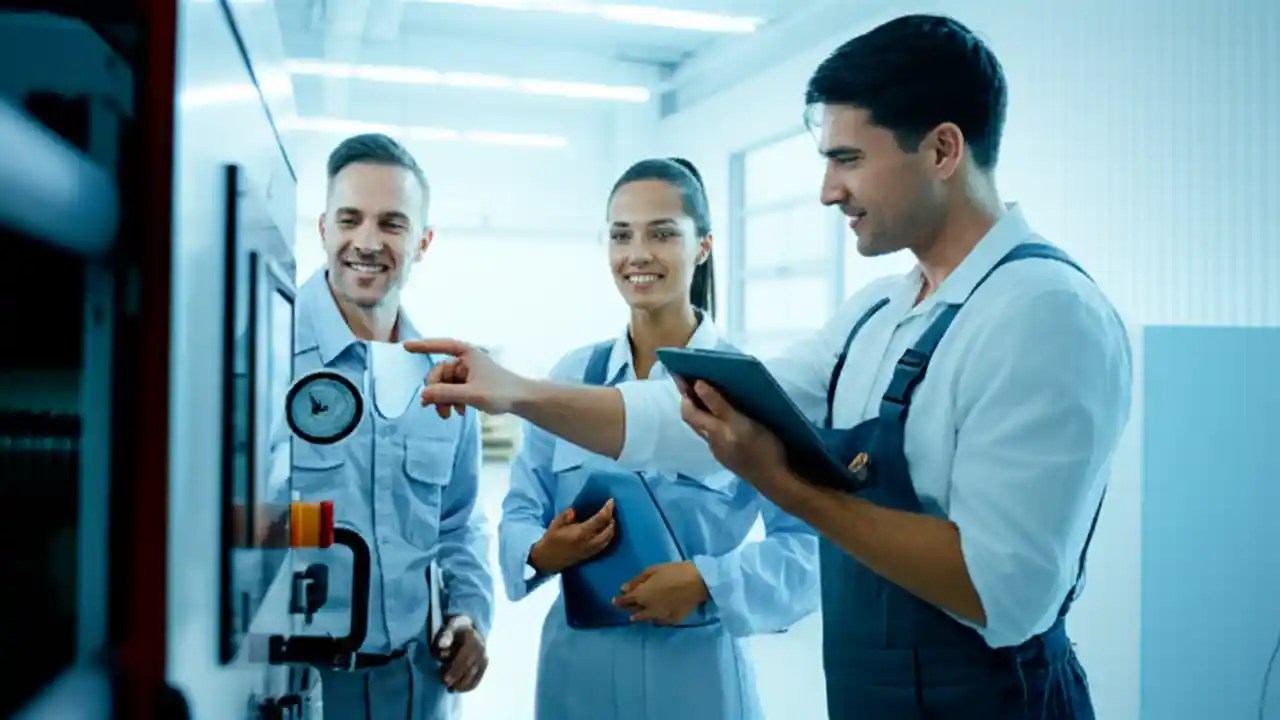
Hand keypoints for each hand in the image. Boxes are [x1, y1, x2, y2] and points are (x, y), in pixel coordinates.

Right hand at [404, 338, 530, 418]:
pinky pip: (454, 390)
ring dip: (444, 400)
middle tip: (434, 409)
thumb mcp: (471, 394)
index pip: (441, 346)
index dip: (423, 346)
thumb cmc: (500, 392)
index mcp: (467, 354)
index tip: (405, 346)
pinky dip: (453, 401)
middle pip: (440, 372)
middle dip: (435, 391)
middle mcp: (466, 360)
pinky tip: (460, 413)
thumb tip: (423, 395)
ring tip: (448, 415)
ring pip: (445, 384)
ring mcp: (469, 372)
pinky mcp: (471, 384)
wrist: (522, 400)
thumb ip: (446, 394)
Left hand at [432, 615, 487, 692]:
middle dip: (457, 678)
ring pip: (474, 674)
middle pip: (470, 667)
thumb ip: (445, 636)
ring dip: (462, 684)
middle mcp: (480, 647)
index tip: (445, 679)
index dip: (455, 669)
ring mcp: (484, 656)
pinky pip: (478, 678)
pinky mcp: (485, 664)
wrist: (469, 628)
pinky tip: (458, 689)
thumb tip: (441, 645)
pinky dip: (468, 686)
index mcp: (471, 637)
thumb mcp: (449, 627)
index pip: (465, 656)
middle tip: (446, 685)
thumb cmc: (455, 629)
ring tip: (450, 689)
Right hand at [528, 501, 615, 574]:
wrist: (547, 560)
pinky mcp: (590, 555)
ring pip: (608, 539)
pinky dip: (608, 537)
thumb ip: (565, 516)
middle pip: (609, 530)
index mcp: (581, 533)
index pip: (600, 519)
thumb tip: (573, 509)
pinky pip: (604, 545)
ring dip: (612, 528)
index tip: (611, 501)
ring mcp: (591, 550)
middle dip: (612, 519)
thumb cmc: (550, 541)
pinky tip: (606, 531)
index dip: (608, 509)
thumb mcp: (555, 525)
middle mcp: (589, 542)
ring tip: (610, 519)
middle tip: (610, 509)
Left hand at [612, 561, 709, 624]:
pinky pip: (660, 621)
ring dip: (639, 617)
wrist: (698, 582)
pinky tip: (655, 617)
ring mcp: (661, 616)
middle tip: (626, 607)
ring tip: (635, 616)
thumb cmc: (674, 571)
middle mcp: (648, 609)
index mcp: (642, 595)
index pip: (625, 601)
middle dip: (628, 609)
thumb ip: (637, 580)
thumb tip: (623, 589)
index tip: (614, 601)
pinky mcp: (672, 620)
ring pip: (646, 619)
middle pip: (634, 611)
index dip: (619, 601)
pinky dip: (655, 619)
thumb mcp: (653, 570)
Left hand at [675, 379, 793, 498]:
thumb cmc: (762, 448)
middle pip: (693, 420)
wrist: (775, 480)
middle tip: (691, 382)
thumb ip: (719, 404)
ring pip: (704, 428)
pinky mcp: (729, 457)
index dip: (684, 393)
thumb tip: (698, 385)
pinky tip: (723, 418)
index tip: (681, 375)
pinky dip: (713, 422)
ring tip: (706, 395)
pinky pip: (715, 435)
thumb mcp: (741, 422)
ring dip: (702, 411)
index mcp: (713, 432)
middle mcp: (712, 442)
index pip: (689, 411)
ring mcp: (720, 451)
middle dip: (690, 401)